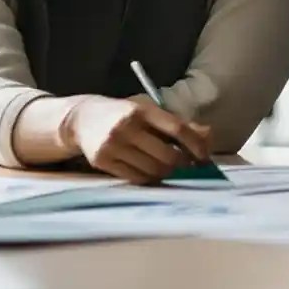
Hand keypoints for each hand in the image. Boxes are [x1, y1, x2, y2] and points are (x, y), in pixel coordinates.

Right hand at [65, 96, 211, 184]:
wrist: (81, 119)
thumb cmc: (122, 115)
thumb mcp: (146, 111)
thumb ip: (176, 123)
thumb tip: (207, 135)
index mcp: (141, 110)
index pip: (176, 128)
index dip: (195, 145)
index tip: (204, 157)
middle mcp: (126, 127)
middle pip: (167, 155)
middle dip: (182, 164)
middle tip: (187, 166)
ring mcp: (113, 145)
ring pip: (153, 170)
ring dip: (166, 173)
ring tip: (167, 168)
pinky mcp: (103, 161)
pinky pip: (136, 178)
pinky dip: (149, 178)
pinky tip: (150, 172)